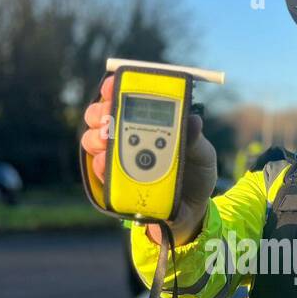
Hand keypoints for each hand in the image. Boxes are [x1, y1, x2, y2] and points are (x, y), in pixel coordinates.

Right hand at [80, 74, 216, 243]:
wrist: (194, 211)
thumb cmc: (197, 176)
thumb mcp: (203, 155)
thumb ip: (196, 139)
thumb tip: (193, 121)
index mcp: (150, 123)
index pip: (127, 98)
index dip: (114, 88)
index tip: (112, 85)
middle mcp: (129, 137)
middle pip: (100, 116)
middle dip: (99, 112)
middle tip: (107, 116)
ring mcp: (120, 160)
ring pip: (93, 141)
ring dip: (97, 138)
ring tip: (105, 139)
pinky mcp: (116, 184)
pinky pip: (100, 172)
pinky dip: (101, 165)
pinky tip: (106, 163)